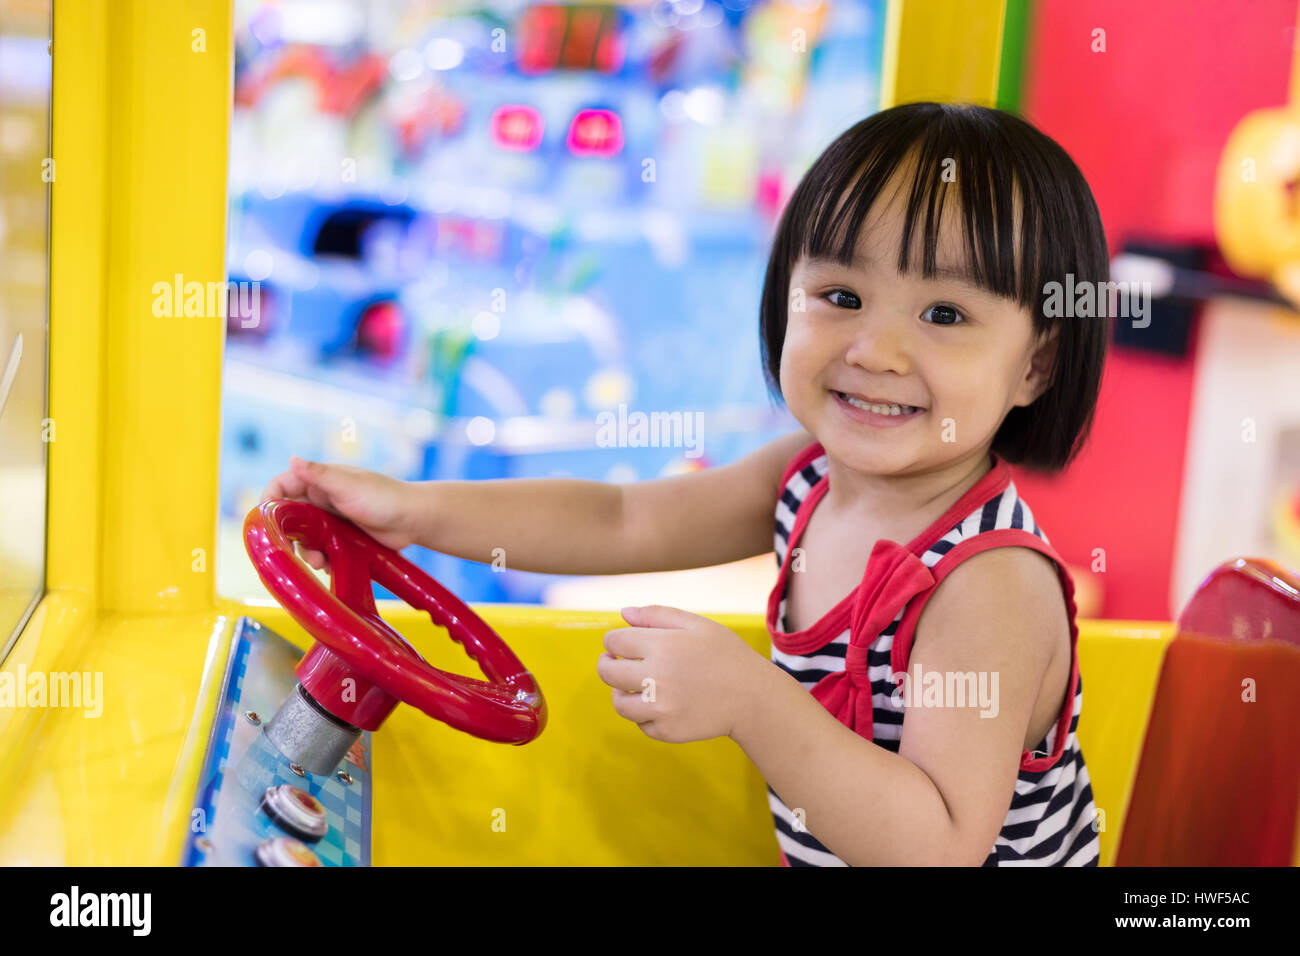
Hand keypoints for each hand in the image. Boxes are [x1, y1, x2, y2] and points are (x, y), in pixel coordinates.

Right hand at [259, 456, 415, 570]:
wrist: (415, 519)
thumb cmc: (384, 498)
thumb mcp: (348, 486)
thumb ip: (319, 475)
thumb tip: (292, 458)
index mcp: (321, 480)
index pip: (282, 485)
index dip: (269, 501)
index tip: (265, 522)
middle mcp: (322, 498)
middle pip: (290, 516)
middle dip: (290, 536)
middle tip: (296, 551)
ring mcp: (332, 518)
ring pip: (305, 537)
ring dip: (308, 551)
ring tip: (321, 562)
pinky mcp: (342, 536)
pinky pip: (323, 548)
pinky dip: (323, 557)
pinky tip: (331, 565)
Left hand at [596, 604, 770, 743]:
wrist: (753, 697)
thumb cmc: (725, 655)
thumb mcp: (696, 624)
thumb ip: (657, 615)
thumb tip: (623, 613)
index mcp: (662, 646)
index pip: (614, 642)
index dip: (614, 640)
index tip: (622, 644)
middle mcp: (656, 678)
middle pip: (608, 672)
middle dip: (607, 664)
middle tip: (614, 663)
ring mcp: (660, 708)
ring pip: (619, 702)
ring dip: (621, 692)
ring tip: (635, 685)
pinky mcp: (666, 731)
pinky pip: (640, 723)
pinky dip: (644, 714)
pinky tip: (659, 703)